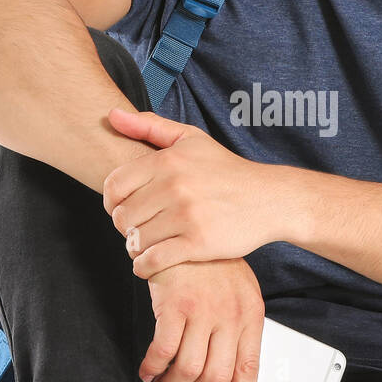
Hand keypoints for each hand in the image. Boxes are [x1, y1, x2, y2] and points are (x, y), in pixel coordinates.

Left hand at [104, 108, 276, 276]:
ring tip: (145, 246)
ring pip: (136, 240)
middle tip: (138, 229)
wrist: (269, 199)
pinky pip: (154, 260)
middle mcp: (174, 187)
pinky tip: (148, 265)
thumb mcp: (191, 138)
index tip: (123, 208)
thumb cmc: (226, 169)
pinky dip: (144, 267)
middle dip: (125, 227)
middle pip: (123, 216)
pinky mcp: (198, 243)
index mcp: (167, 161)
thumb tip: (111, 114)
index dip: (112, 201)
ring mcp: (186, 216)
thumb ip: (150, 125)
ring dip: (135, 248)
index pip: (114, 186)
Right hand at [140, 258, 263, 381]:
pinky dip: (153, 367)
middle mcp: (229, 316)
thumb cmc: (212, 263)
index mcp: (250, 315)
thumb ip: (237, 329)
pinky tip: (148, 368)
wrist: (188, 226)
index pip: (249, 369)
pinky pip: (162, 352)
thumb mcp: (238, 293)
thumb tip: (230, 372)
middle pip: (216, 377)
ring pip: (188, 370)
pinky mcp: (174, 306)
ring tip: (164, 380)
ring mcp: (202, 311)